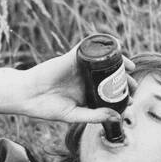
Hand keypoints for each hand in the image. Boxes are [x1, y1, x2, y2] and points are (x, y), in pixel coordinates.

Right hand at [0, 47, 130, 125]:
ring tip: (129, 68)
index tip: (130, 100)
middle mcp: (84, 80)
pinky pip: (90, 48)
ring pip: (103, 62)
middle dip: (123, 80)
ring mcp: (79, 67)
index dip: (120, 95)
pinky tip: (115, 48)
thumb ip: (94, 115)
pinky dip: (103, 45)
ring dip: (118, 62)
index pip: (107, 94)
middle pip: (109, 76)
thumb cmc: (45, 108)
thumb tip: (116, 116)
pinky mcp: (73, 57)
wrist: (27, 95)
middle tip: (133, 85)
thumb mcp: (73, 115)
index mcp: (85, 95)